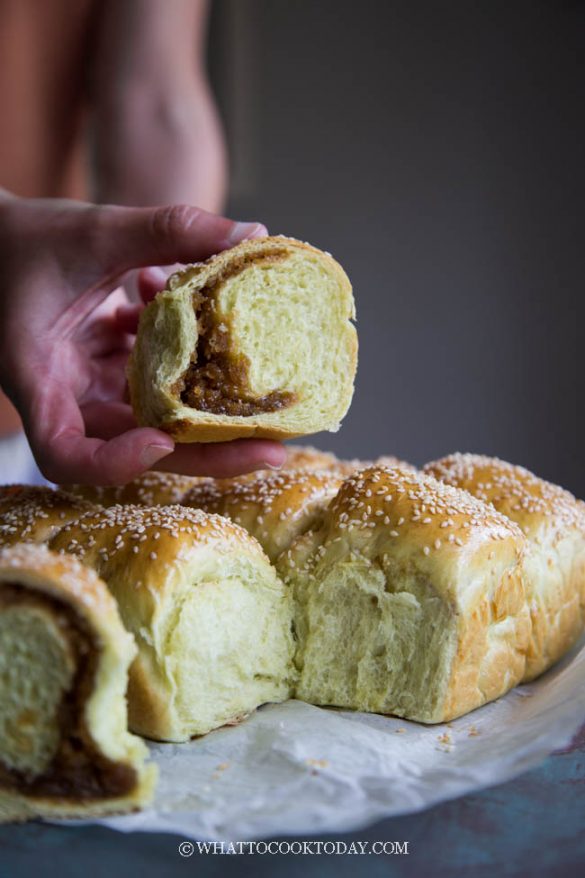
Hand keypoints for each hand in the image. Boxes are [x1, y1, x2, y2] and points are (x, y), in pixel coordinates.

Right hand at [0, 196, 285, 484]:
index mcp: (38, 377)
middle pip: (132, 449)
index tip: (163, 438)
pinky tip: (200, 320)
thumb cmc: (28, 237)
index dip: (116, 462)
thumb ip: (169, 229)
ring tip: (270, 401)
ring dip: (210, 408)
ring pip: (155, 419)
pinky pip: (158, 383)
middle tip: (274, 448)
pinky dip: (189, 361)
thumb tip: (254, 235)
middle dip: (205, 451)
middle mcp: (65, 396)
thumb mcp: (94, 228)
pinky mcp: (111, 371)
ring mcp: (91, 387)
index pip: (64, 454)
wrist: (4, 241)